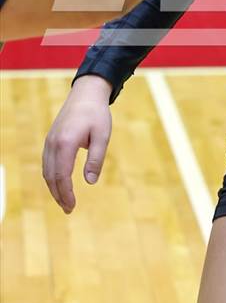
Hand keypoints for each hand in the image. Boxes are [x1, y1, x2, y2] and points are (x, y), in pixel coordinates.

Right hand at [42, 75, 111, 213]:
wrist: (86, 93)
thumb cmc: (97, 114)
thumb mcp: (102, 136)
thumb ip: (96, 159)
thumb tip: (90, 182)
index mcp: (66, 143)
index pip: (61, 176)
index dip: (66, 193)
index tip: (72, 206)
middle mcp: (53, 143)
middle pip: (51, 176)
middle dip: (59, 195)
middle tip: (69, 209)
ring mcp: (49, 141)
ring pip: (46, 170)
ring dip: (53, 187)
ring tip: (64, 201)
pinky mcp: (50, 139)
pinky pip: (47, 162)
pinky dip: (51, 176)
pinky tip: (59, 184)